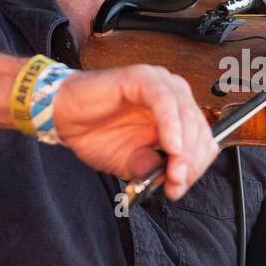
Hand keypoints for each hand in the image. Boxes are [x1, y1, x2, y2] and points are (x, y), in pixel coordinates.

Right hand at [49, 65, 219, 199]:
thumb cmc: (97, 134)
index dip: (197, 166)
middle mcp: (174, 96)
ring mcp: (159, 84)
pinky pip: (165, 101)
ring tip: (174, 171)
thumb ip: (154, 170)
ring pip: (187, 115)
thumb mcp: (130, 163)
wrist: (63, 118)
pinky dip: (171, 126)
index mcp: (177, 115)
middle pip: (200, 129)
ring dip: (184, 148)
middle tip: (176, 183)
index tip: (180, 186)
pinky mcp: (142, 78)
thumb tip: (175, 181)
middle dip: (191, 161)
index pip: (202, 140)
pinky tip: (170, 147)